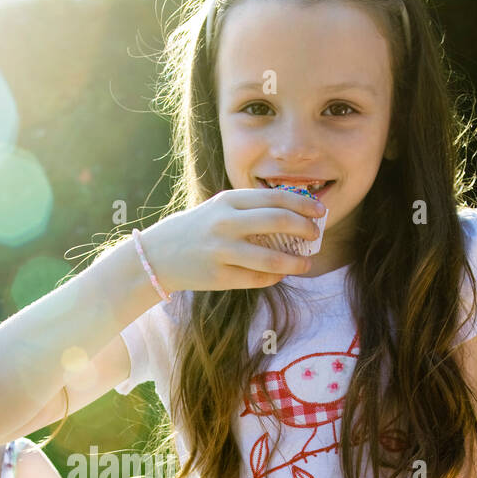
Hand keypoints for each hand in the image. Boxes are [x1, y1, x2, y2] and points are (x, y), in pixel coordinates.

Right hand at [138, 187, 326, 296]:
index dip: (303, 204)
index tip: (320, 212)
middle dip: (305, 229)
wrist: (156, 256)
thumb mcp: (218, 209)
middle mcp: (225, 223)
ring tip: (306, 264)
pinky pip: (257, 279)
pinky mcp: (219, 276)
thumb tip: (293, 216)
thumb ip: (249, 209)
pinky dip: (274, 277)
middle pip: (279, 221)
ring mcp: (222, 251)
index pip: (276, 197)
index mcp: (228, 201)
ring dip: (296, 262)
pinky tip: (280, 275)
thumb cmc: (195, 230)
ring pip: (272, 258)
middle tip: (315, 235)